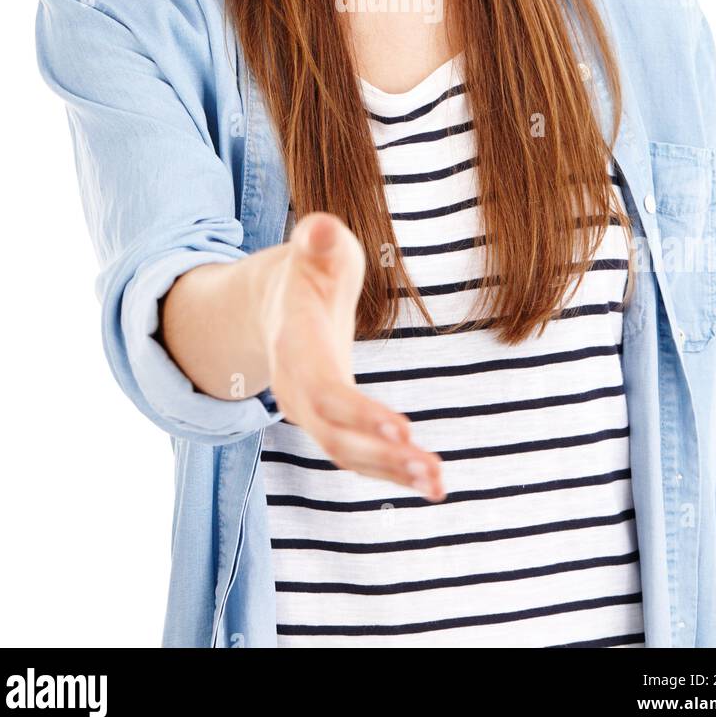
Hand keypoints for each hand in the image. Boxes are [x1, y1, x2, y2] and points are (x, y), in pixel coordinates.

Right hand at [261, 211, 444, 501]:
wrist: (276, 301)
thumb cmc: (310, 268)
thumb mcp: (315, 247)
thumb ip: (319, 238)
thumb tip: (320, 229)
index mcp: (295, 347)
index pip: (326, 389)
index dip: (360, 412)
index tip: (404, 430)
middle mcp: (298, 390)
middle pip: (336, 436)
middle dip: (382, 457)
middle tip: (431, 470)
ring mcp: (312, 412)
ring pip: (349, 454)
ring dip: (393, 474)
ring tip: (439, 487)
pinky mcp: (332, 423)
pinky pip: (359, 456)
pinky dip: (392, 472)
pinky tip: (432, 484)